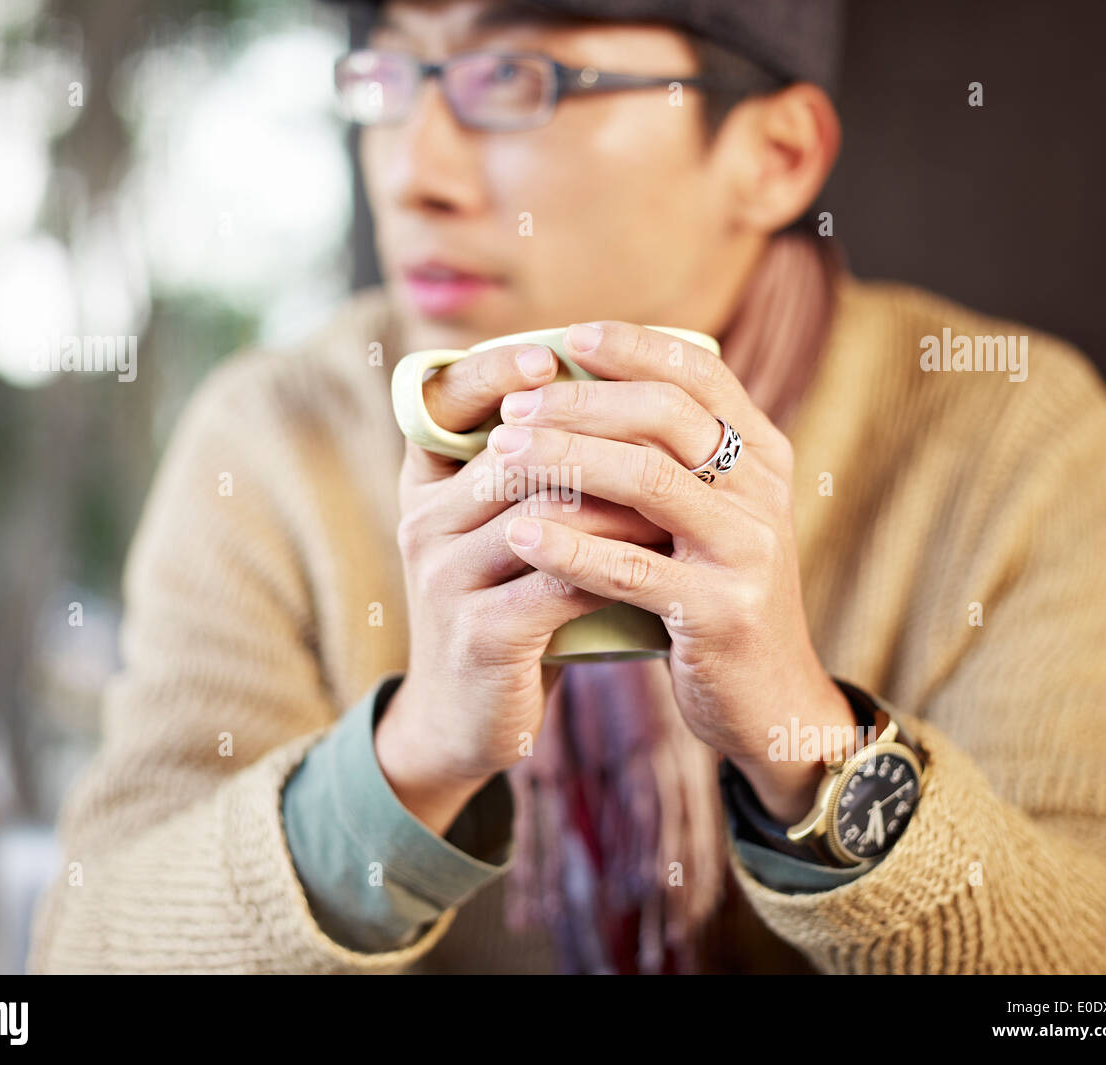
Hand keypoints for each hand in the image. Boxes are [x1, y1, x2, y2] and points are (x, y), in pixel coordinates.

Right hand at [378, 338, 668, 834]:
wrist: (468, 715)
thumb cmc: (505, 602)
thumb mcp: (505, 529)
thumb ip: (535, 470)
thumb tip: (614, 389)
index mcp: (423, 486)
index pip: (442, 401)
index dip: (494, 369)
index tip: (555, 353)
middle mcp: (421, 523)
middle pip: (513, 449)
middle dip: (595, 432)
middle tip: (668, 423)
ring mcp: (443, 579)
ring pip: (544, 510)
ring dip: (621, 496)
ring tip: (683, 484)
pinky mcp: (478, 634)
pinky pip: (559, 580)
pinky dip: (617, 561)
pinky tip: (661, 553)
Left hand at [493, 320, 854, 824]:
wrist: (770, 699)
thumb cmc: (716, 595)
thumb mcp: (713, 518)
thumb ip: (674, 461)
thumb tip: (586, 393)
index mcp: (763, 456)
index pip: (701, 373)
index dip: (634, 347)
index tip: (569, 338)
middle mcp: (764, 492)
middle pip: (667, 415)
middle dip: (580, 402)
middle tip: (513, 408)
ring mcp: (747, 551)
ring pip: (647, 480)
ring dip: (565, 460)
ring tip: (501, 456)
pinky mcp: (721, 611)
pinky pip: (631, 567)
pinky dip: (569, 547)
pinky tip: (519, 533)